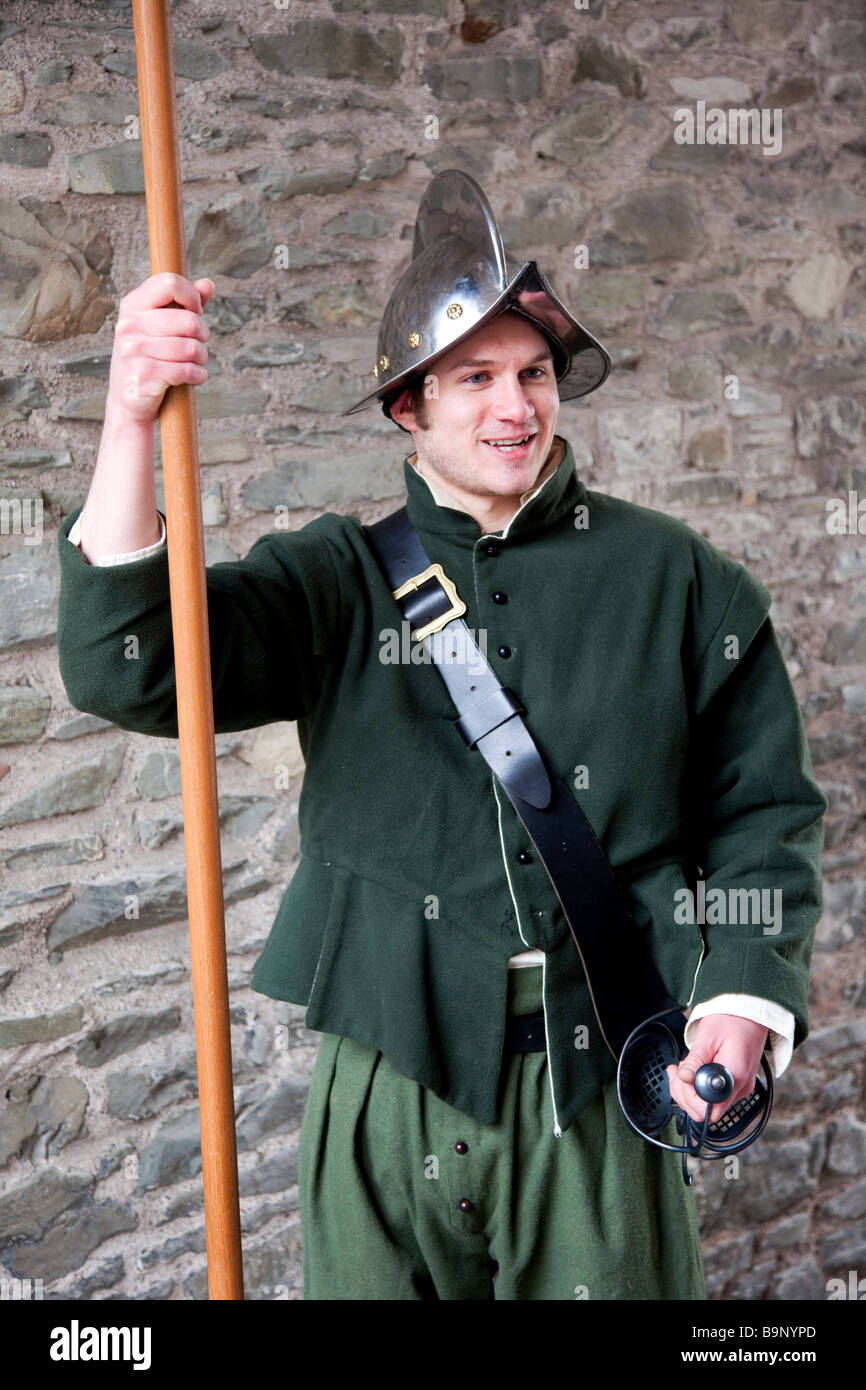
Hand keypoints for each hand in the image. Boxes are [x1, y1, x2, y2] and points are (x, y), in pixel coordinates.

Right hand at [106, 271, 215, 426]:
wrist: (128, 401)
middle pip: (190, 320)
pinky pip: (188, 370)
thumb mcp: (161, 327)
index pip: (170, 283)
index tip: (195, 313)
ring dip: (202, 358)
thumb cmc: (149, 358)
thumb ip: (185, 305)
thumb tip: (208, 284)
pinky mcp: (145, 375)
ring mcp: (134, 350)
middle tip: (199, 344)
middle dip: (203, 335)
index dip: (191, 297)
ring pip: (192, 347)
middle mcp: (129, 325)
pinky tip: (195, 377)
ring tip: (196, 362)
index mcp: (133, 305)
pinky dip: (198, 375)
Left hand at [666, 1014, 767, 1124]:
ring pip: (707, 1106)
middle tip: (677, 1072)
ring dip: (688, 1090)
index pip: (709, 1109)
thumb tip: (683, 1078)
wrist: (750, 1014)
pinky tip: (693, 1070)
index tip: (682, 1078)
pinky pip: (713, 1096)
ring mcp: (737, 1088)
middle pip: (706, 1111)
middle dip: (685, 1094)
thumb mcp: (708, 1036)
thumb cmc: (732, 1020)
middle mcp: (739, 1088)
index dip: (690, 1097)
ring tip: (683, 1068)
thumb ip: (695, 1061)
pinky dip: (698, 1087)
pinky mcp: (734, 1085)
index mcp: (734, 1076)